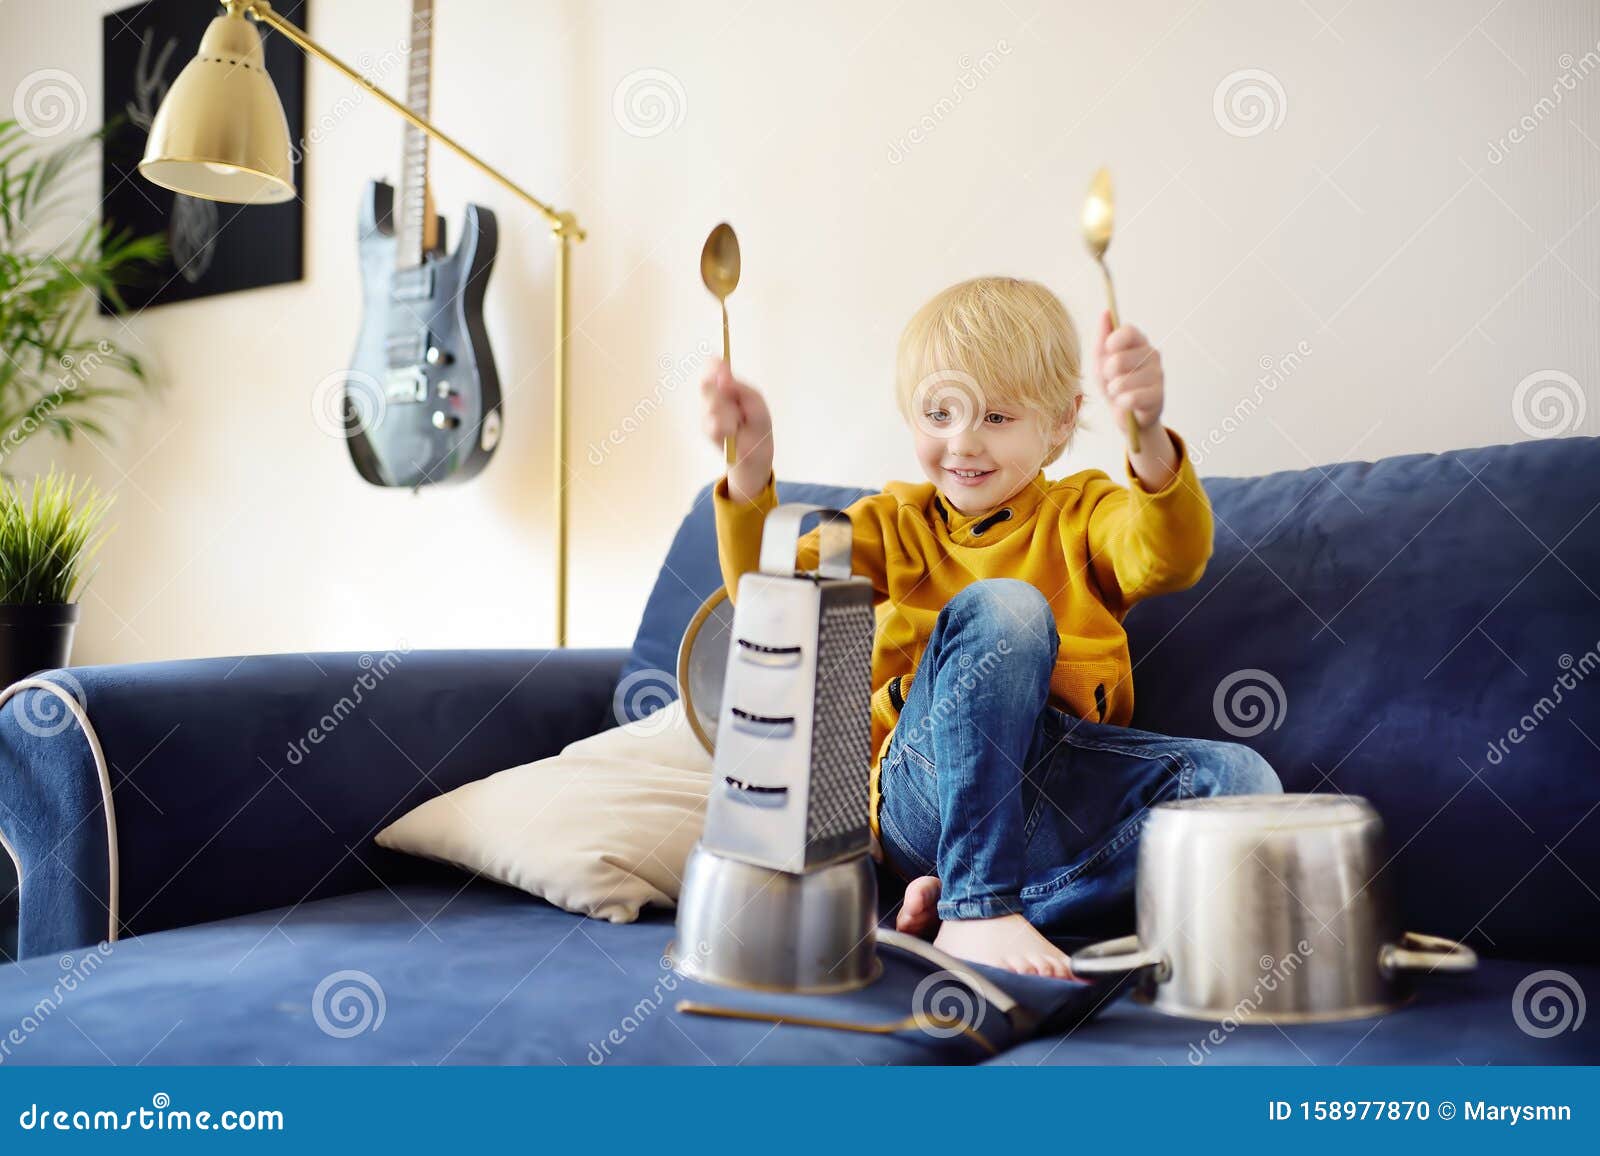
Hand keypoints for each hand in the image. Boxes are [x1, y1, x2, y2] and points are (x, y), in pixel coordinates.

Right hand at [700, 357, 773, 501]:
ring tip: (739, 422)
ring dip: (729, 415)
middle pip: (707, 384)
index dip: (714, 366)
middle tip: (736, 403)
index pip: (714, 368)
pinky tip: (734, 432)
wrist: (756, 450)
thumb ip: (740, 389)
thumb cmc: (757, 422)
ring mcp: (707, 411)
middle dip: (720, 392)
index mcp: (726, 384)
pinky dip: (727, 427)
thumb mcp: (755, 401)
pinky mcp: (706, 428)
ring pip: (712, 406)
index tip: (719, 364)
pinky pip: (715, 424)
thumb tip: (723, 380)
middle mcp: (713, 395)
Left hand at [1094, 309, 1164, 433]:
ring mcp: (1158, 375)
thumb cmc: (1114, 383)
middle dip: (1107, 374)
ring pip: (1123, 381)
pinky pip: (1132, 398)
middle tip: (1110, 379)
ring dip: (1113, 390)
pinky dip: (1122, 403)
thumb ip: (1103, 338)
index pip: (1128, 331)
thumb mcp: (1102, 361)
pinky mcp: (1159, 396)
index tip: (1108, 350)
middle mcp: (1152, 355)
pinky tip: (1124, 403)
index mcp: (1138, 342)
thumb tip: (1106, 313)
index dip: (1113, 342)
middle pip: (1120, 359)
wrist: (1126, 414)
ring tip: (1118, 392)